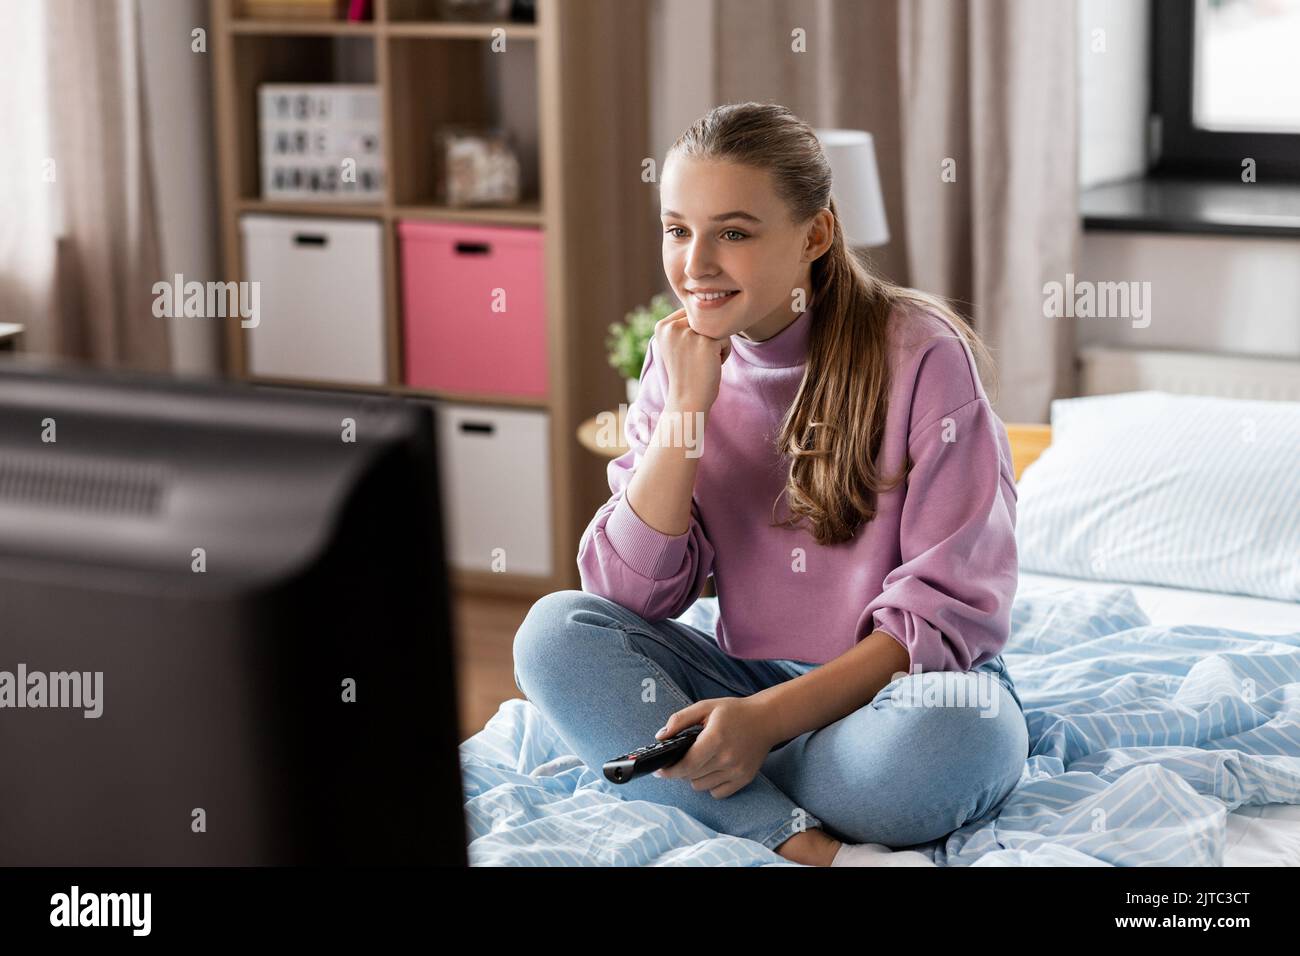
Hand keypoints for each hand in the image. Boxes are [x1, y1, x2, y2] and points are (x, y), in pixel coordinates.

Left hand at [652, 696, 777, 798]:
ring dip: (694, 777)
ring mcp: (736, 771)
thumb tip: (660, 736)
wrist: (767, 720)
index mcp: (715, 738)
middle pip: (690, 776)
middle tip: (681, 758)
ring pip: (701, 786)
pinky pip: (717, 793)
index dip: (668, 770)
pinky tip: (713, 769)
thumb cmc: (734, 712)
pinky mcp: (744, 779)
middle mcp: (727, 758)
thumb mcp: (705, 707)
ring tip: (700, 761)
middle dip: (680, 769)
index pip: (686, 764)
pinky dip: (710, 784)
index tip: (659, 770)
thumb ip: (680, 720)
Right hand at [653, 308, 731, 412]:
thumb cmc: (686, 373)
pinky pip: (726, 338)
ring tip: (703, 362)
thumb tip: (707, 300)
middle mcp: (672, 326)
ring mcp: (688, 333)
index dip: (697, 334)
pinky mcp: (705, 342)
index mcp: (662, 325)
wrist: (687, 400)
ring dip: (716, 345)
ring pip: (717, 327)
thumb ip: (684, 323)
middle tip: (696, 360)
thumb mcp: (677, 344)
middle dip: (706, 338)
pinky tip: (711, 365)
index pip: (692, 315)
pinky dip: (724, 352)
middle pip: (705, 319)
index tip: (688, 354)